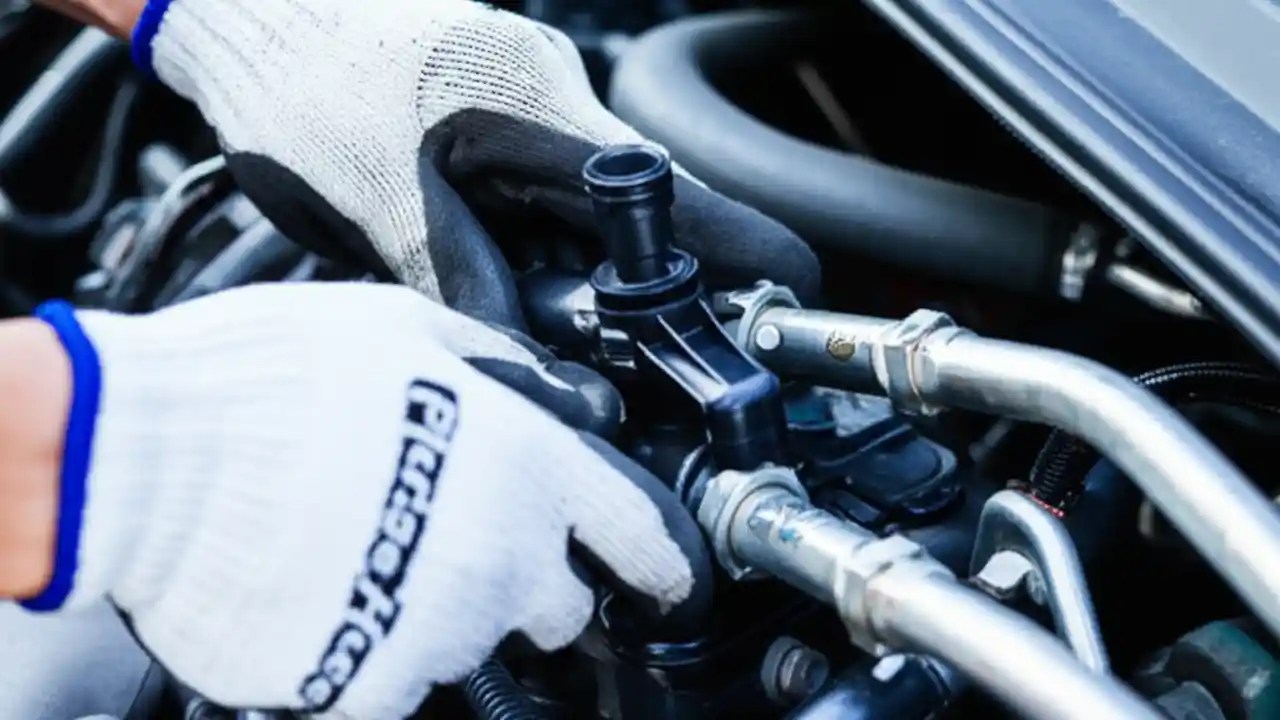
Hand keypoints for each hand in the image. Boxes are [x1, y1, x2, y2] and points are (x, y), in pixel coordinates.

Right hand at [21, 282, 696, 718]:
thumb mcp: (408, 331)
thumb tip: (563, 394)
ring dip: (441, 606)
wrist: (149, 455)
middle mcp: (504, 557)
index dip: (661, 560)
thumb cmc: (274, 375)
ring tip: (363, 545)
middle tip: (453, 533)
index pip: (642, 536)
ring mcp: (440, 632)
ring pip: (476, 641)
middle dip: (527, 578)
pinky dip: (373, 649)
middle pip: (559, 604)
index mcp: (531, 466)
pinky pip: (398, 680)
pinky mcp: (370, 687)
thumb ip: (504, 370)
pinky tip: (327, 592)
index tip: (661, 574)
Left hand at [129, 0, 820, 321]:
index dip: (750, 259)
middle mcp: (557, 111)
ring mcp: (532, 122)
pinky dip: (540, 266)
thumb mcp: (380, 203)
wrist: (251, 19)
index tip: (791, 308)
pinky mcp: (502, 135)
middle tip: (631, 370)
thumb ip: (469, 290)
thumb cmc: (300, 86)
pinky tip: (503, 289)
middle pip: (648, 226)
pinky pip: (547, 218)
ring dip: (586, 291)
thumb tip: (549, 384)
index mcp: (544, 114)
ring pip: (594, 231)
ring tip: (545, 332)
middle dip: (649, 303)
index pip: (685, 196)